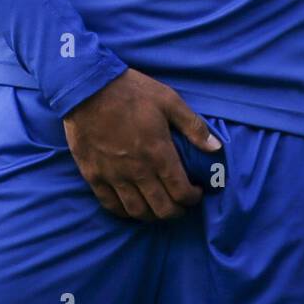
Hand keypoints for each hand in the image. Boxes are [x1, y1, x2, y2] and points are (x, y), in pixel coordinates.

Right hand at [63, 68, 221, 222]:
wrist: (88, 88)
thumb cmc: (131, 91)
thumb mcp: (168, 100)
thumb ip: (193, 126)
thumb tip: (216, 148)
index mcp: (158, 153)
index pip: (181, 192)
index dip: (193, 198)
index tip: (196, 192)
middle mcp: (137, 171)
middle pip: (162, 208)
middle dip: (176, 212)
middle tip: (181, 204)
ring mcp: (113, 176)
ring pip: (137, 211)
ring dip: (153, 216)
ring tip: (159, 207)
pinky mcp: (93, 175)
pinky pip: (111, 205)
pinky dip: (125, 212)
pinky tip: (132, 206)